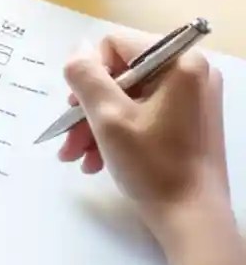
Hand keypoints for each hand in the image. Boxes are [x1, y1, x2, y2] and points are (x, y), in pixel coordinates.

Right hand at [59, 34, 229, 237]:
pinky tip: (97, 159)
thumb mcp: (107, 117)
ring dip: (96, 124)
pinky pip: (141, 112)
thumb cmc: (153, 165)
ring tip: (78, 156)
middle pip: (120, 73)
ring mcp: (191, 97)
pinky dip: (116, 132)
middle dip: (88, 107)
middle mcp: (190, 72)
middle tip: (72, 138)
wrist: (192, 218)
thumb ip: (85, 75)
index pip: (116, 45)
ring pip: (126, 96)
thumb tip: (76, 48)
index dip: (90, 74)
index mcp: (180, 62)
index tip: (78, 108)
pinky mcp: (188, 118)